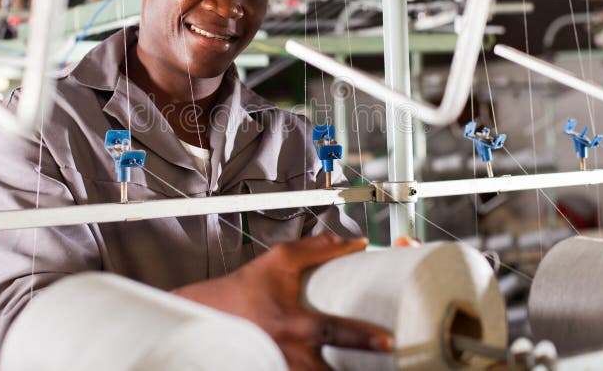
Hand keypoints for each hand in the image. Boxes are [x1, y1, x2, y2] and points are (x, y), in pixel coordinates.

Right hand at [173, 233, 392, 369]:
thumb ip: (317, 250)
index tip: (387, 341)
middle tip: (390, 364)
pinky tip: (339, 367)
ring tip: (368, 368)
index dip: (362, 337)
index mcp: (293, 324)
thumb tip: (352, 244)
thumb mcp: (279, 261)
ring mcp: (286, 369)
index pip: (332, 333)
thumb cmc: (244, 291)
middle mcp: (292, 354)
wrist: (212, 315)